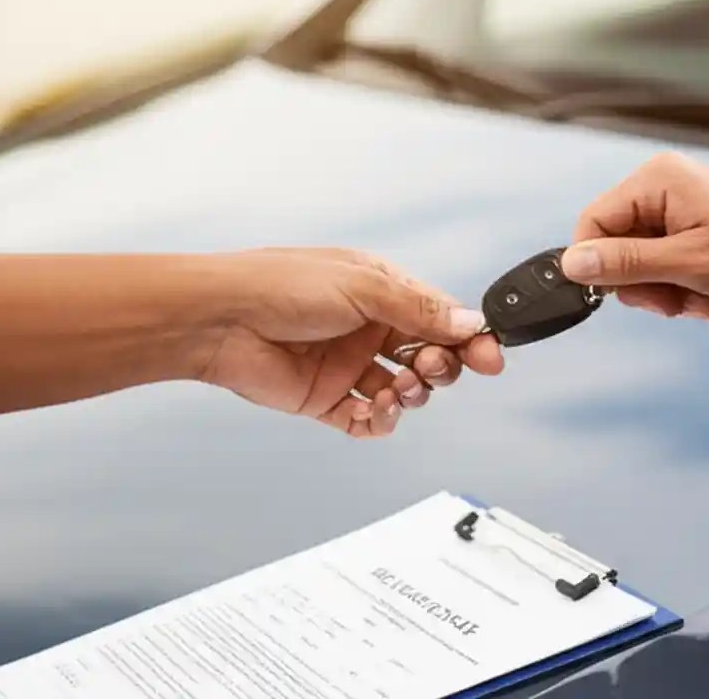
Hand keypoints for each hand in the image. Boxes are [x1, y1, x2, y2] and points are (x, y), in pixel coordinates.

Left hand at [198, 248, 502, 437]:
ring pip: (403, 391)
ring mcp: (347, 365)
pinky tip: (375, 412)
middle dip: (440, 368)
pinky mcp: (325, 399)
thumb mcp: (363, 287)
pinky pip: (367, 420)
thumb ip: (419, 311)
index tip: (490, 359)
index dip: (468, 339)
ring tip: (398, 389)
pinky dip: (380, 422)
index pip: (440, 319)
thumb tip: (471, 323)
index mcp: (381, 292)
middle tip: (430, 371)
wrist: (217, 319)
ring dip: (411, 396)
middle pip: (428, 357)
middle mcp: (367, 328)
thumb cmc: (280, 286)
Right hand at [560, 152, 708, 321]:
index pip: (593, 224)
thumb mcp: (687, 263)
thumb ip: (626, 263)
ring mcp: (679, 204)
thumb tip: (573, 264)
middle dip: (651, 287)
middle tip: (681, 305)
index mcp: (655, 181)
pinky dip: (690, 286)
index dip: (602, 268)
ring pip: (647, 263)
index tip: (630, 298)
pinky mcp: (693, 223)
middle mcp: (662, 185)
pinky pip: (670, 261)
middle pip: (619, 248)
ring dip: (675, 293)